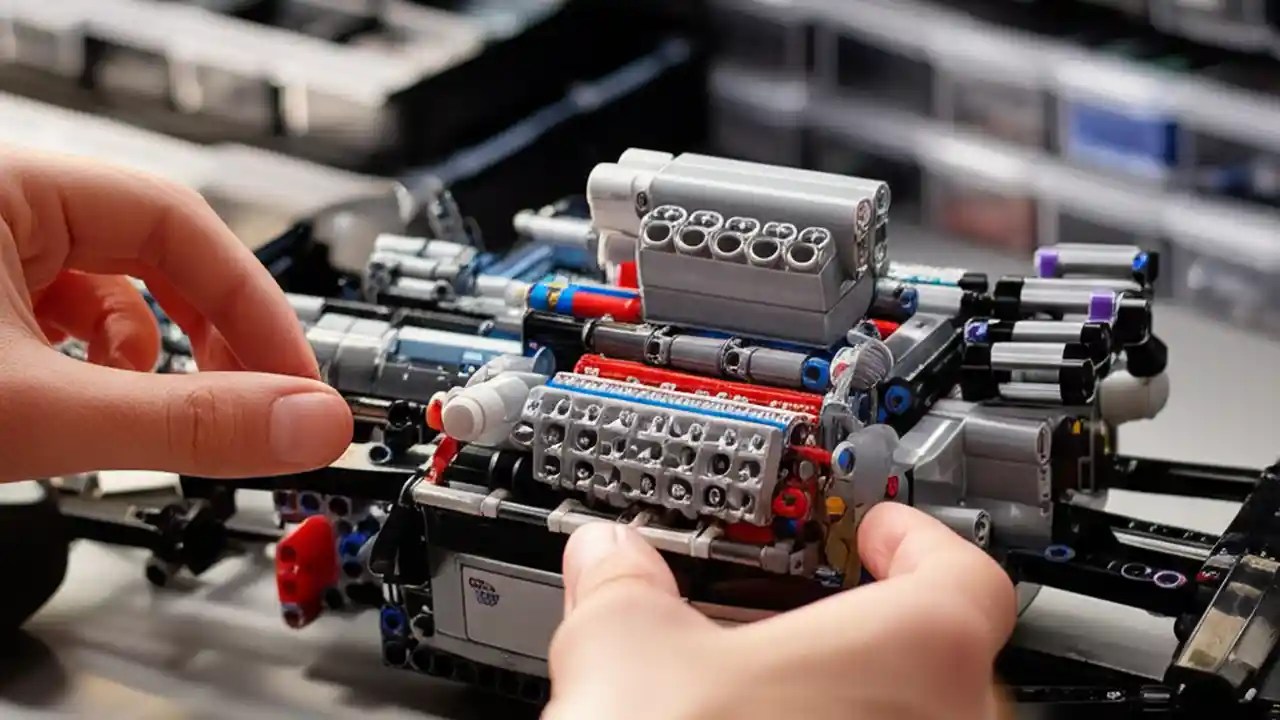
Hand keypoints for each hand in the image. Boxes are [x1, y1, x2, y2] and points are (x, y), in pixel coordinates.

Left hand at [0, 148, 352, 482]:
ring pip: (111, 292)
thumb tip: (307, 422)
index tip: (296, 381)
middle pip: (152, 254)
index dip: (250, 305)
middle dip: (211, 336)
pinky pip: (68, 322)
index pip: (176, 219)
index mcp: (5, 184)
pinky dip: (99, 371)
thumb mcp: (41, 412)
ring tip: (153, 414)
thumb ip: (183, 421)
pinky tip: (90, 406)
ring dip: (152, 361)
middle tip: (257, 403)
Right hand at [545, 503, 1016, 719]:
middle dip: (858, 634)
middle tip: (794, 621)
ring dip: (848, 710)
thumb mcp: (626, 656)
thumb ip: (626, 587)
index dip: (909, 538)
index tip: (872, 531)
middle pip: (938, 656)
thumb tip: (609, 560)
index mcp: (917, 653)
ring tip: (762, 702)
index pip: (957, 570)